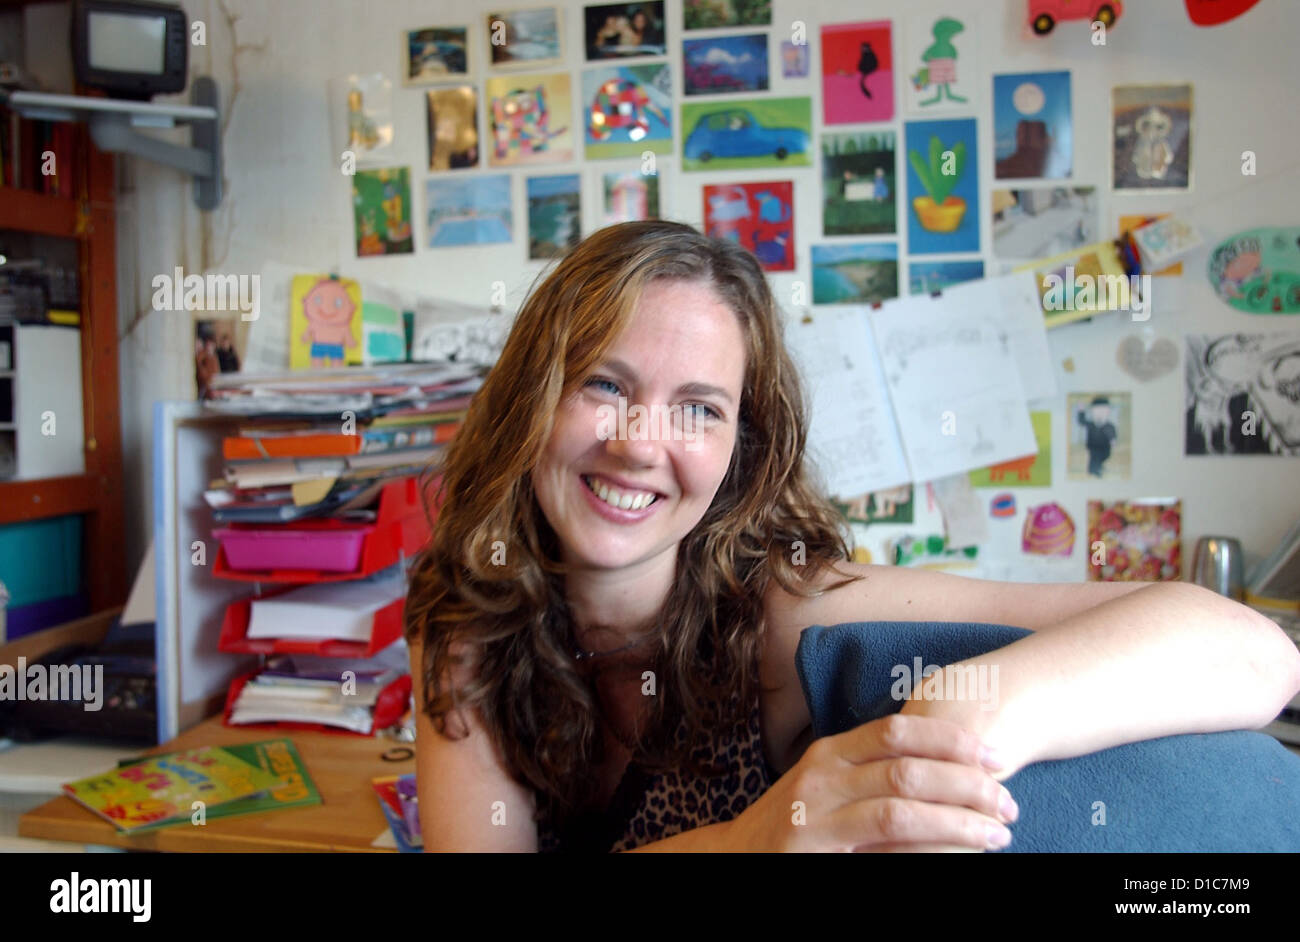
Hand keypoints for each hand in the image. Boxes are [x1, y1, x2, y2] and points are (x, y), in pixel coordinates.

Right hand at [720, 714, 1017, 851]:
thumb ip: (871, 774)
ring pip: (902, 805)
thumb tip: (944, 769)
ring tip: (997, 832)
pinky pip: (886, 841)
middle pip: (909, 765)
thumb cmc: (793, 826)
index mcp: (832, 752)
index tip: (996, 755)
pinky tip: (959, 854)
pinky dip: (930, 846)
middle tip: (1007, 800)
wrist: (734, 859)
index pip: (900, 730)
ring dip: (958, 818)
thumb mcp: (827, 788)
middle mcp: (824, 773)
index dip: (952, 739)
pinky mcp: (817, 845)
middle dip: (967, 781)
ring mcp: (818, 811)